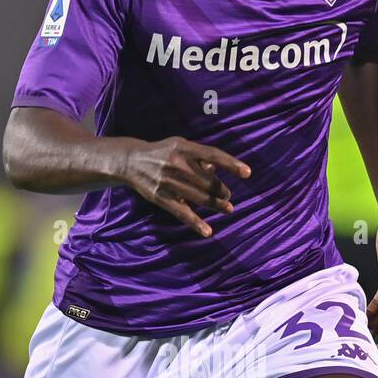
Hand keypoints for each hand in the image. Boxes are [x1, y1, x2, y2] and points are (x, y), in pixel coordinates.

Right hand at [121, 136, 250, 236]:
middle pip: (208, 180)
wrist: (130, 161)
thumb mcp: (179, 146)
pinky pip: (182, 212)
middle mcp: (177, 164)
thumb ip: (198, 157)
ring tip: (228, 208)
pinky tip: (208, 231)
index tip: (247, 173)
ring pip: (199, 197)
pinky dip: (196, 223)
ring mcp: (168, 182)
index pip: (213, 155)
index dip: (231, 164)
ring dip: (216, 204)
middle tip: (228, 196)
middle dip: (222, 190)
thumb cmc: (162, 152)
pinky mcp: (161, 198)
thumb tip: (216, 170)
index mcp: (184, 148)